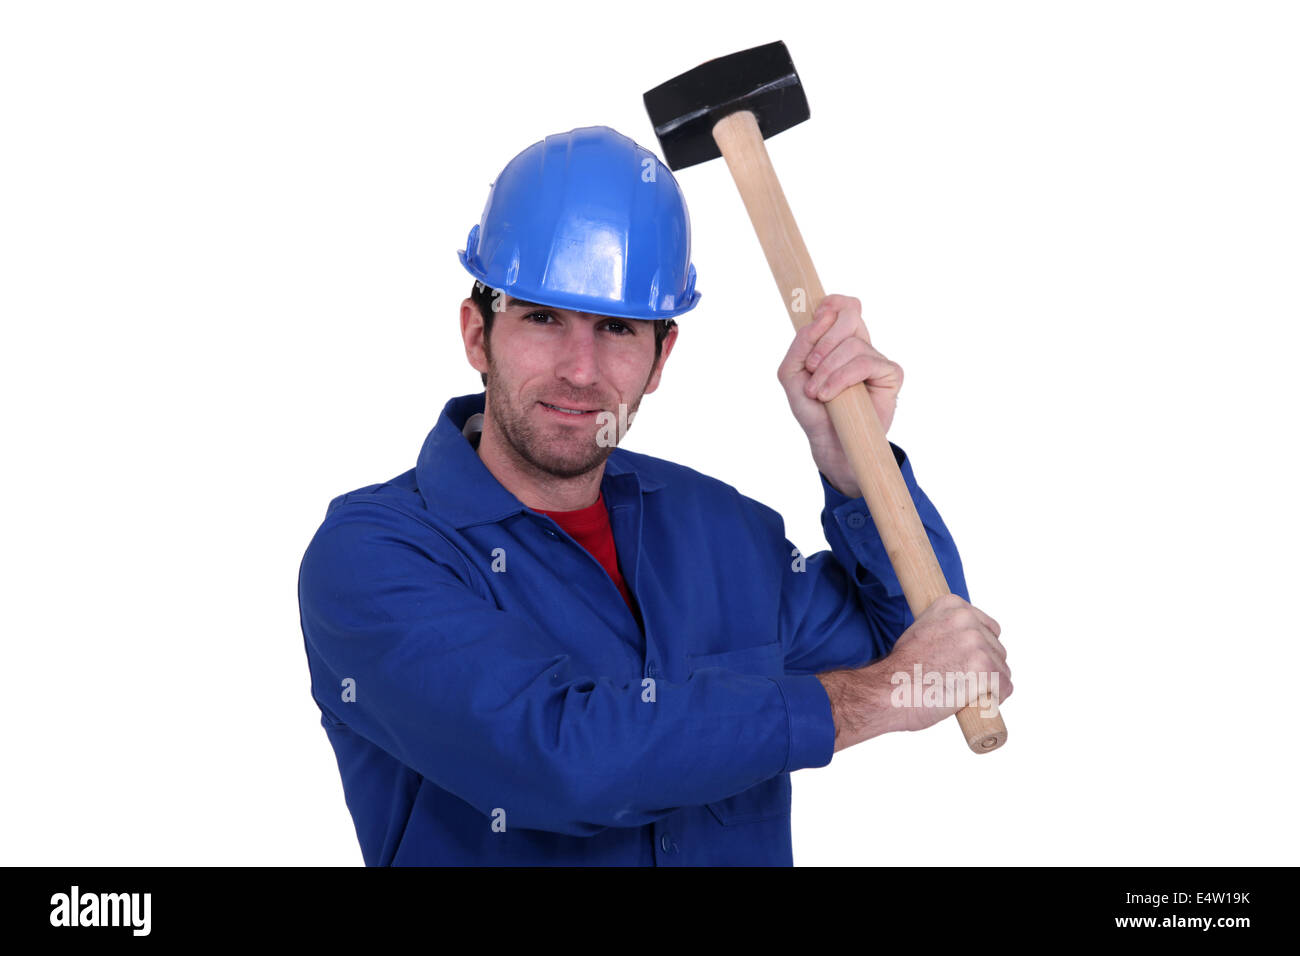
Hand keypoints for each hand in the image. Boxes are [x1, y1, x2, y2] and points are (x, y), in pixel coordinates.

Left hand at [776, 294, 902, 497]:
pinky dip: (843, 378)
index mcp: (837, 339)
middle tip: (811, 367)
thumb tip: (819, 321)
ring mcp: (876, 358)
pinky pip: (866, 363)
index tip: (818, 316)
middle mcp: (859, 344)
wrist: (828, 442)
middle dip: (825, 340)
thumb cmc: (812, 409)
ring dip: (828, 369)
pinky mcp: (890, 375)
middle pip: (850, 315)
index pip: (843, 305)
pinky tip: (831, 395)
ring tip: (817, 392)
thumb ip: (799, 345)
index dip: (832, 304)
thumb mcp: (791, 374)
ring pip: (853, 344)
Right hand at [870, 594, 1010, 734]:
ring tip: (958, 692)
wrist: (887, 691)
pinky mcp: (985, 670)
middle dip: (984, 668)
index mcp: (952, 605)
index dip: (976, 649)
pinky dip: (993, 700)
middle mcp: (967, 619)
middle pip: (997, 648)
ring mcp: (977, 644)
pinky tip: (971, 702)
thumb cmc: (900, 670)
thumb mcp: (921, 632)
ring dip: (988, 685)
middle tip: (955, 680)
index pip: (987, 628)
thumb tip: (964, 644)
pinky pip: (1005, 688)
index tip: (958, 661)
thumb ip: (946, 629)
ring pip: (1002, 669)